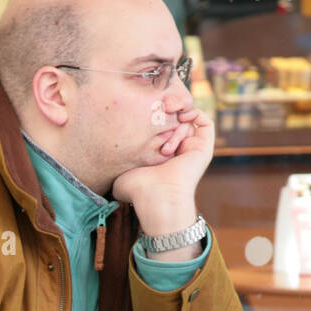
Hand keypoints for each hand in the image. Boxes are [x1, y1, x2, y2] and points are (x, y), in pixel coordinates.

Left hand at [112, 107, 214, 225]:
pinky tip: (182, 119)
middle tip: (158, 124)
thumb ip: (116, 165)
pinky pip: (205, 122)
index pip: (160, 128)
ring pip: (187, 122)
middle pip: (174, 121)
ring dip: (176, 126)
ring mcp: (192, 150)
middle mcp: (178, 152)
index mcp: (162, 157)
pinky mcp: (204, 148)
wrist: (158, 196)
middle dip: (166, 118)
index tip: (144, 118)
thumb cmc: (138, 190)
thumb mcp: (120, 174)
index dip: (153, 119)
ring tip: (164, 149)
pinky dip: (194, 114)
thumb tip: (104, 172)